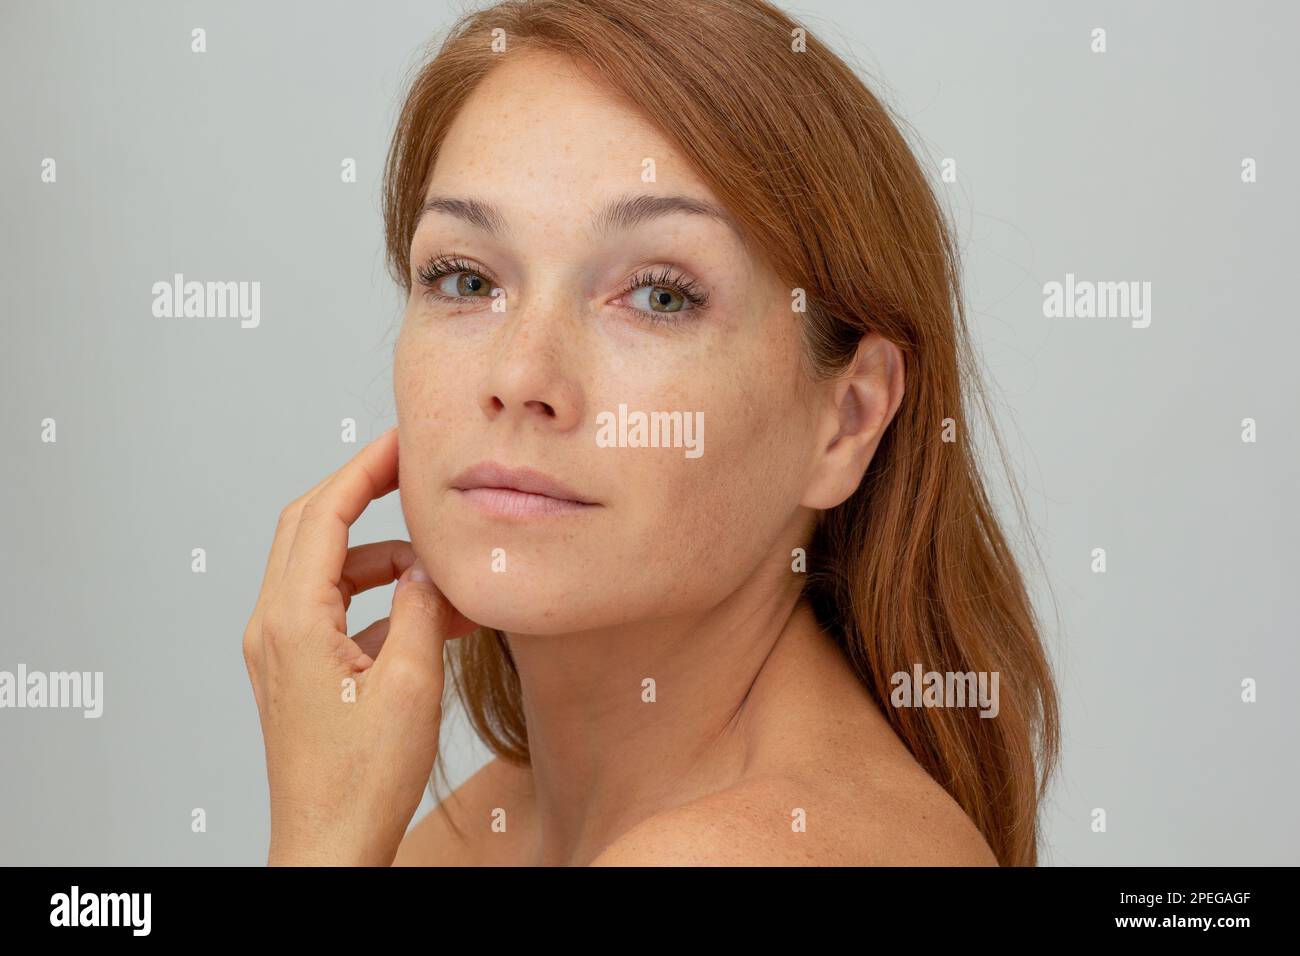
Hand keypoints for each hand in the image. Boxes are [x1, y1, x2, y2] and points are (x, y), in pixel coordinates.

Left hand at [241, 427, 476, 864]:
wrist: (328, 848)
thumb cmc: (361, 780)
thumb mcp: (411, 683)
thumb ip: (422, 606)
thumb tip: (429, 562)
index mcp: (292, 620)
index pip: (323, 514)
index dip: (364, 469)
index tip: (403, 442)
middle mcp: (273, 625)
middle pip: (311, 528)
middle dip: (363, 494)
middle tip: (414, 474)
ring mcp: (280, 648)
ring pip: (327, 568)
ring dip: (383, 557)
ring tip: (442, 571)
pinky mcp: (296, 670)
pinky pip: (335, 607)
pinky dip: (378, 597)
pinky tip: (427, 616)